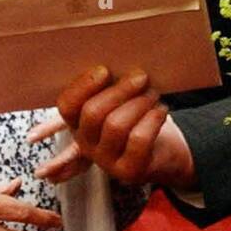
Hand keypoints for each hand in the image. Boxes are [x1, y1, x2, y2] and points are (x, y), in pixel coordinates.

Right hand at [30, 65, 196, 188]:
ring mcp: (105, 161)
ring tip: (153, 94)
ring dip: (139, 103)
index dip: (83, 86)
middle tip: (142, 77)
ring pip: (116, 125)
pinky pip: (138, 140)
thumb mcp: (121, 100)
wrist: (164, 152)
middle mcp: (86, 144)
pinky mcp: (128, 171)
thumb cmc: (139, 116)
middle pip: (93, 113)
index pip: (67, 105)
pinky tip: (161, 110)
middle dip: (120, 90)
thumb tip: (116, 59)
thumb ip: (110, 84)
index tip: (104, 70)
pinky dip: (152, 119)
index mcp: (78, 123)